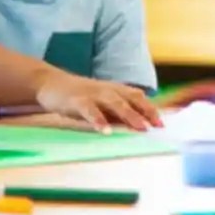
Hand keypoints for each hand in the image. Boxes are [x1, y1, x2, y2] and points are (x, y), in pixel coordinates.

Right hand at [34, 71, 161, 132]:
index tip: (162, 125)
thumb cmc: (82, 96)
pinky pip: (90, 111)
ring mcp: (94, 94)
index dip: (151, 110)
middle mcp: (109, 90)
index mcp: (117, 90)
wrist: (52, 83)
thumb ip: (119, 112)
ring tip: (140, 128)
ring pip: (115, 103)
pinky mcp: (77, 100)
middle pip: (131, 100)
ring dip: (129, 116)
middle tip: (157, 127)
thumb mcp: (103, 102)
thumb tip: (139, 126)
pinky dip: (98, 120)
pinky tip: (105, 131)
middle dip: (146, 113)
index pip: (139, 98)